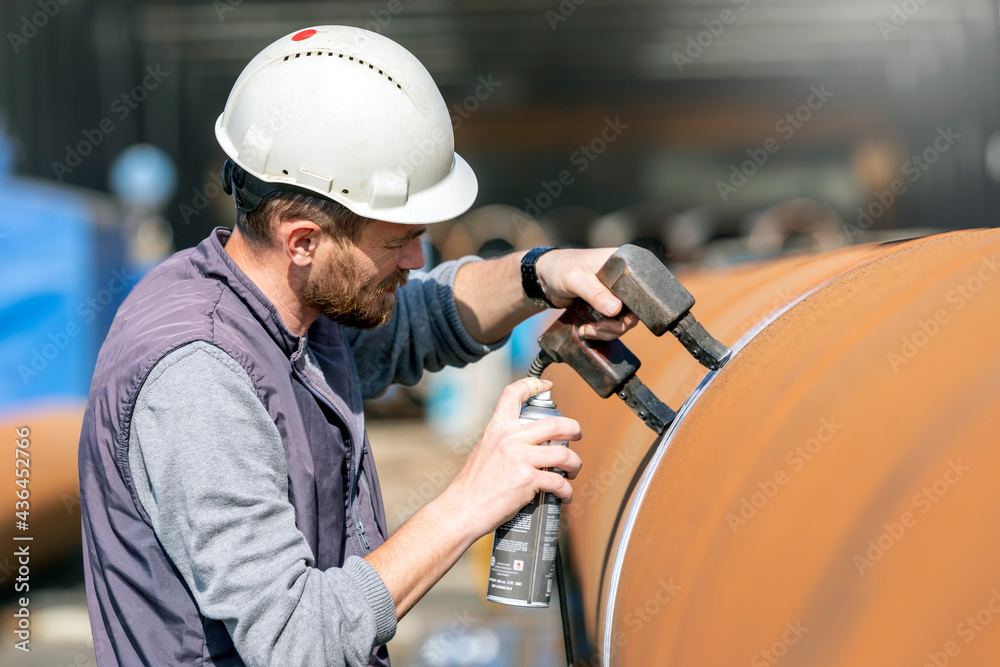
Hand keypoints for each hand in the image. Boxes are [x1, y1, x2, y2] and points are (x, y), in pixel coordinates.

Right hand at [438, 378, 582, 540]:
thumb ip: (503, 442)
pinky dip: (567, 491)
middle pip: (555, 423)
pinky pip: (559, 482)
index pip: (514, 394)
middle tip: (576, 435)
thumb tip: (525, 444)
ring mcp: (520, 459)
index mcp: (497, 429)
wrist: (462, 509)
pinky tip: (565, 495)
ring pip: (564, 454)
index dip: (533, 384)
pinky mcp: (528, 481)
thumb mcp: (483, 451)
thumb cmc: (471, 487)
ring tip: (572, 470)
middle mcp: (510, 439)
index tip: (546, 385)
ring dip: (575, 463)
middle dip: (573, 429)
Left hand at [535, 248, 640, 340]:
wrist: (544, 278)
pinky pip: (611, 324)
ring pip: (622, 321)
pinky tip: (586, 331)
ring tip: (587, 331)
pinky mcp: (605, 306)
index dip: (634, 308)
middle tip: (598, 328)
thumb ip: (595, 292)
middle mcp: (623, 281)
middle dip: (617, 325)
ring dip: (608, 332)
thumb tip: (616, 310)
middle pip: (633, 310)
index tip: (616, 318)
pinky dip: (602, 332)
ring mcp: (614, 295)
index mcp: (623, 266)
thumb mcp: (576, 277)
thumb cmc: (560, 268)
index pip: (640, 290)